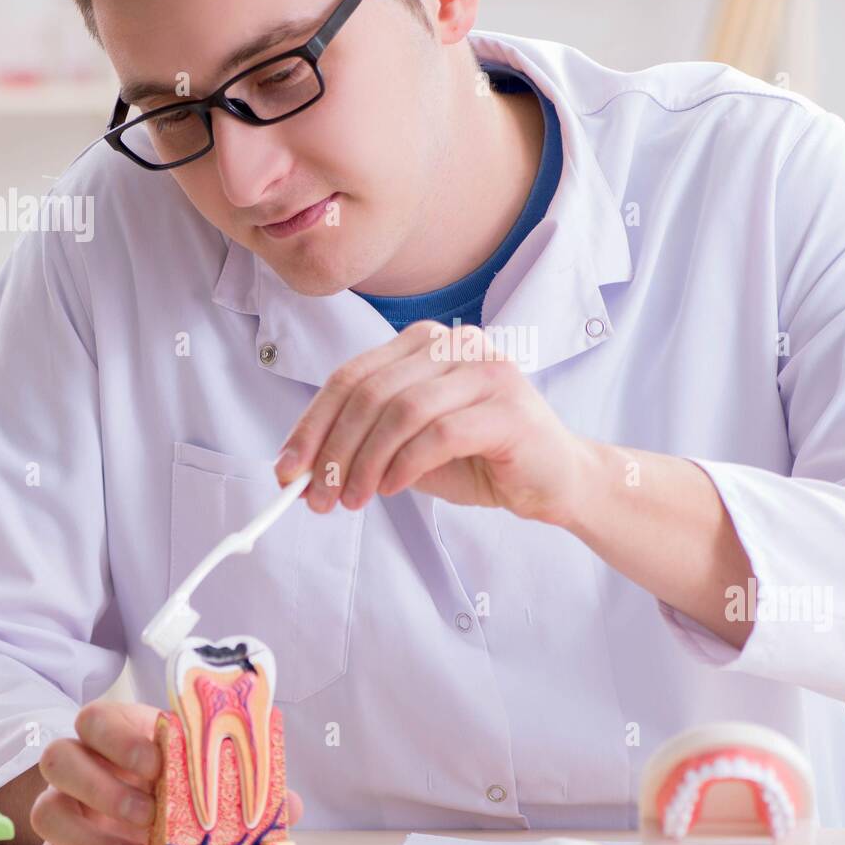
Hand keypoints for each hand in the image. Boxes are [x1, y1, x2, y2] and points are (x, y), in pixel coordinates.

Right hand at [33, 700, 303, 844]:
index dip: (119, 738)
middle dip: (103, 787)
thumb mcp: (197, 767)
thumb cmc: (167, 774)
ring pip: (47, 812)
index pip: (94, 718)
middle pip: (59, 758)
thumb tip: (291, 805)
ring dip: (93, 836)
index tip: (156, 761)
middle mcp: (78, 763)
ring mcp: (62, 804)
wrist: (129, 799)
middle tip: (149, 813)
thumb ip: (237, 779)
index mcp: (112, 730)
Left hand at [274, 319, 592, 526]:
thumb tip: (301, 470)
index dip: (312, 423)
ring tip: (353, 499)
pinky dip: (405, 465)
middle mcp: (455, 345)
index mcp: (426, 344)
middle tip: (317, 496)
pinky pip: (438, 433)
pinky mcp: (508, 408)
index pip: (352, 376)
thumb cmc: (483, 460)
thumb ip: (363, 446)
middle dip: (334, 449)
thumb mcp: (409, 449)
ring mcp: (486, 371)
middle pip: (370, 392)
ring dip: (365, 462)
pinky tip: (392, 489)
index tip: (287, 468)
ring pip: (401, 411)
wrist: (557, 480)